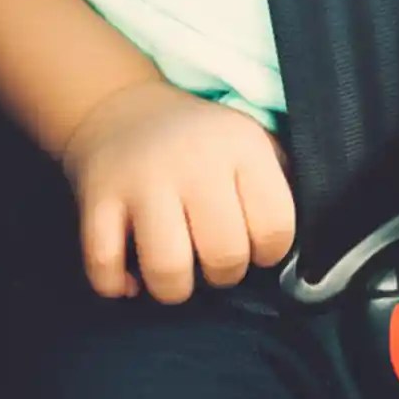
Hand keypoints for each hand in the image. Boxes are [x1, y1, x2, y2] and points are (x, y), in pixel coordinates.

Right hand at [61, 81, 293, 303]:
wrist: (119, 108)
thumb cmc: (202, 145)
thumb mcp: (253, 146)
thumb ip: (281, 189)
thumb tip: (302, 255)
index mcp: (241, 148)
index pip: (276, 228)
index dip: (269, 252)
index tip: (254, 244)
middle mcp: (193, 162)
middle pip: (225, 255)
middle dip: (224, 276)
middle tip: (214, 262)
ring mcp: (141, 180)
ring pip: (168, 270)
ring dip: (173, 290)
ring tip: (176, 275)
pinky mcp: (96, 198)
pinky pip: (104, 267)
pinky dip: (116, 286)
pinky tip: (130, 278)